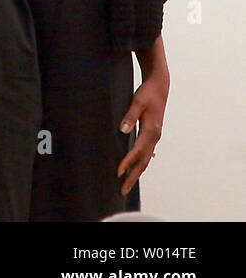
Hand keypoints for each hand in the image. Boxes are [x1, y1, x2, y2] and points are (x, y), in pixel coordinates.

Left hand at [117, 73, 168, 196]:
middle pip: (143, 161)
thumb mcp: (137, 102)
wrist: (160, 87)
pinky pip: (147, 152)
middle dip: (133, 176)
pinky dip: (141, 161)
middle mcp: (154, 137)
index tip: (117, 172)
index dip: (127, 162)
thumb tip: (123, 129)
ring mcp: (154, 136)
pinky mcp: (152, 133)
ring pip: (146, 159)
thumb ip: (130, 116)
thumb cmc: (147, 93)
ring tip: (126, 183)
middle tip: (122, 190)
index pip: (137, 151)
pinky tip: (137, 165)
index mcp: (151, 131)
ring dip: (136, 171)